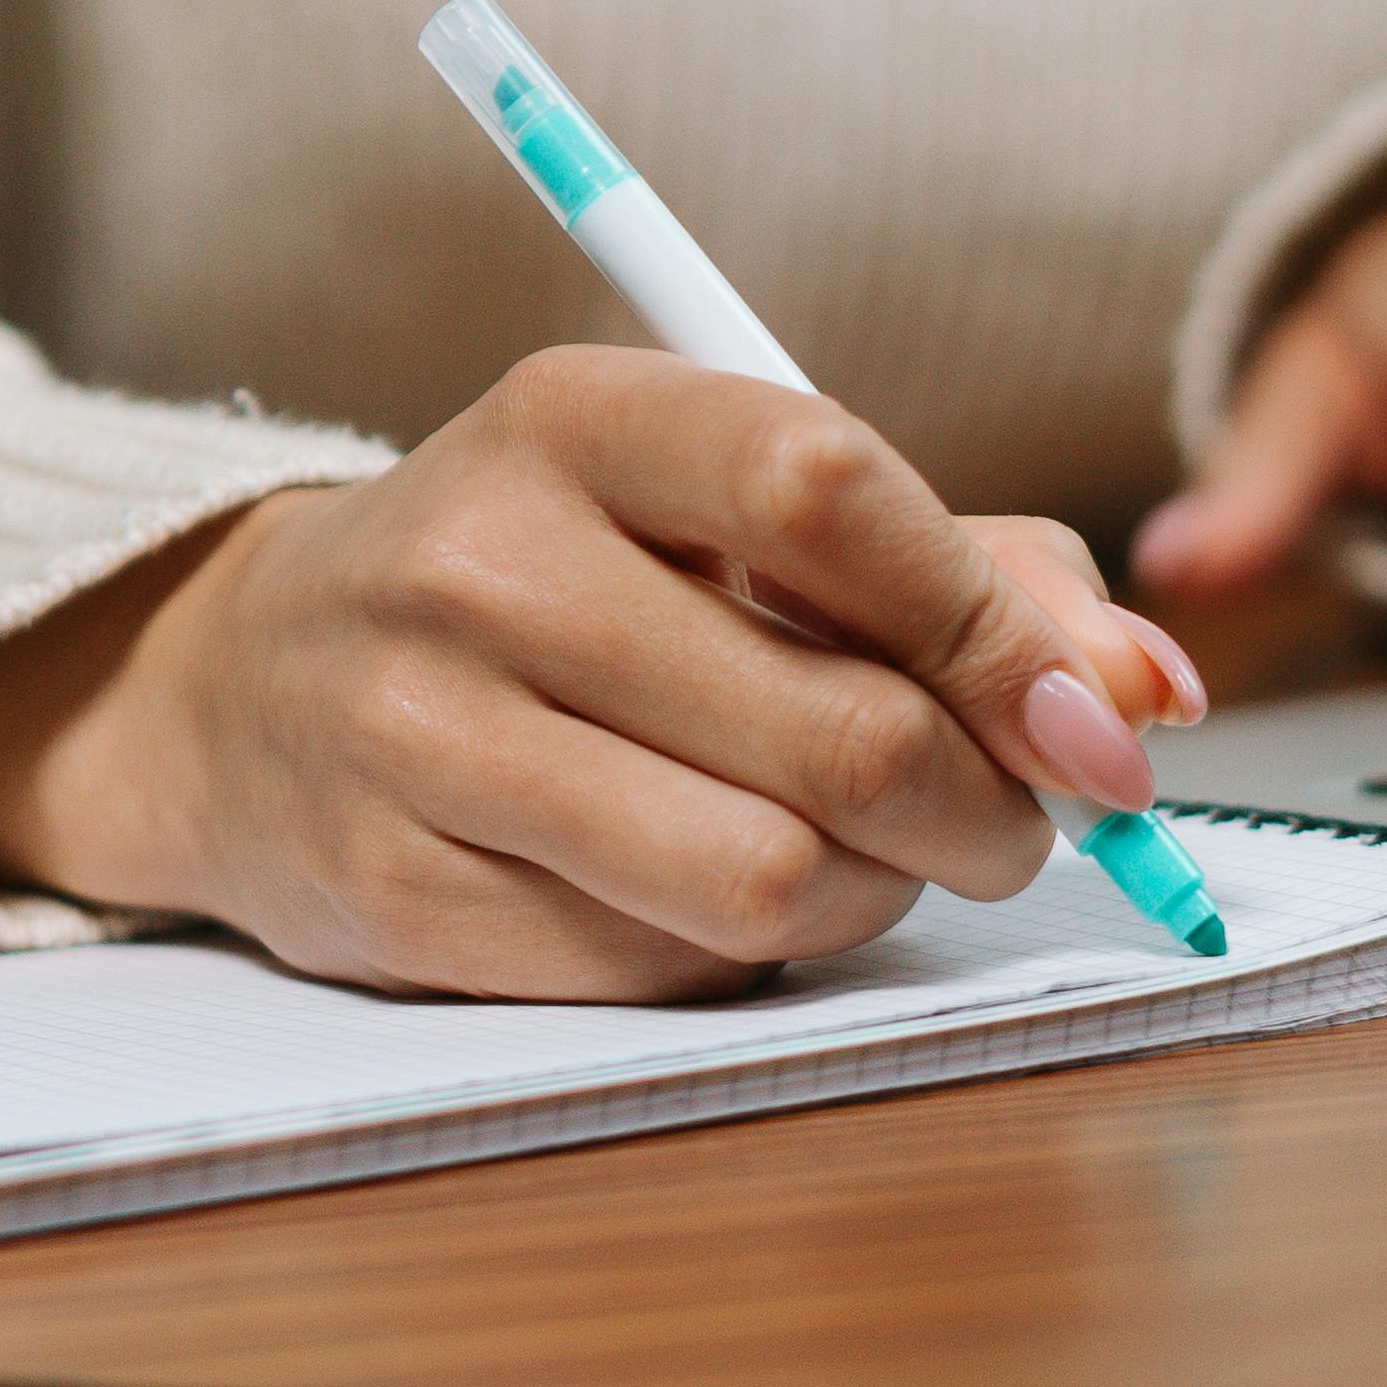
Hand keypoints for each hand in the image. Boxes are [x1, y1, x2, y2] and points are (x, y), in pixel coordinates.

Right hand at [0, 350, 1206, 1000]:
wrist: (240, 688)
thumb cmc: (551, 582)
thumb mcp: (719, 509)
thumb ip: (960, 568)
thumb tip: (1145, 689)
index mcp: (579, 417)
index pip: (835, 496)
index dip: (1004, 629)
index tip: (1104, 726)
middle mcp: (481, 561)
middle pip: (836, 725)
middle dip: (984, 807)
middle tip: (1013, 825)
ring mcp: (419, 734)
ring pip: (766, 877)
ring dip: (872, 893)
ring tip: (860, 855)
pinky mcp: (393, 895)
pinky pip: (661, 969)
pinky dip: (742, 955)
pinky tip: (710, 893)